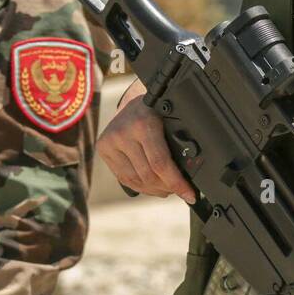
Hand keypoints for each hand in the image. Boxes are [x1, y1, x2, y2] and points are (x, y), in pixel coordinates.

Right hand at [98, 80, 195, 202]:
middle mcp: (123, 133)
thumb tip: (190, 176)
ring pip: (134, 180)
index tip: (190, 194)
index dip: (176, 183)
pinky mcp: (103, 149)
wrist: (133, 99)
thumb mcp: (170, 120)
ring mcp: (110, 142)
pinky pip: (123, 177)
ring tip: (167, 190)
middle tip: (181, 191)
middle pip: (147, 175)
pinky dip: (140, 186)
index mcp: (143, 124)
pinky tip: (151, 187)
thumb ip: (177, 144)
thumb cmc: (157, 110)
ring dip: (153, 190)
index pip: (160, 164)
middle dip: (167, 188)